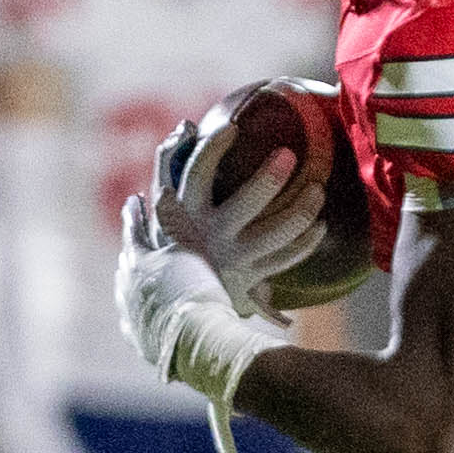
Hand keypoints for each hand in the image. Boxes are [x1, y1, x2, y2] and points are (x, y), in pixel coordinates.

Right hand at [138, 111, 313, 317]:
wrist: (173, 325)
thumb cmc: (157, 284)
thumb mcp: (140, 253)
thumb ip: (138, 226)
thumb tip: (134, 202)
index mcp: (183, 217)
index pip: (196, 172)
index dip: (214, 148)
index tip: (231, 128)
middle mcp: (212, 234)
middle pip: (248, 199)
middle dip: (270, 176)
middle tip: (290, 155)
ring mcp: (237, 256)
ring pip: (280, 228)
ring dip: (302, 208)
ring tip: (317, 190)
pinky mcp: (255, 275)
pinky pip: (288, 256)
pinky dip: (306, 242)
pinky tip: (319, 226)